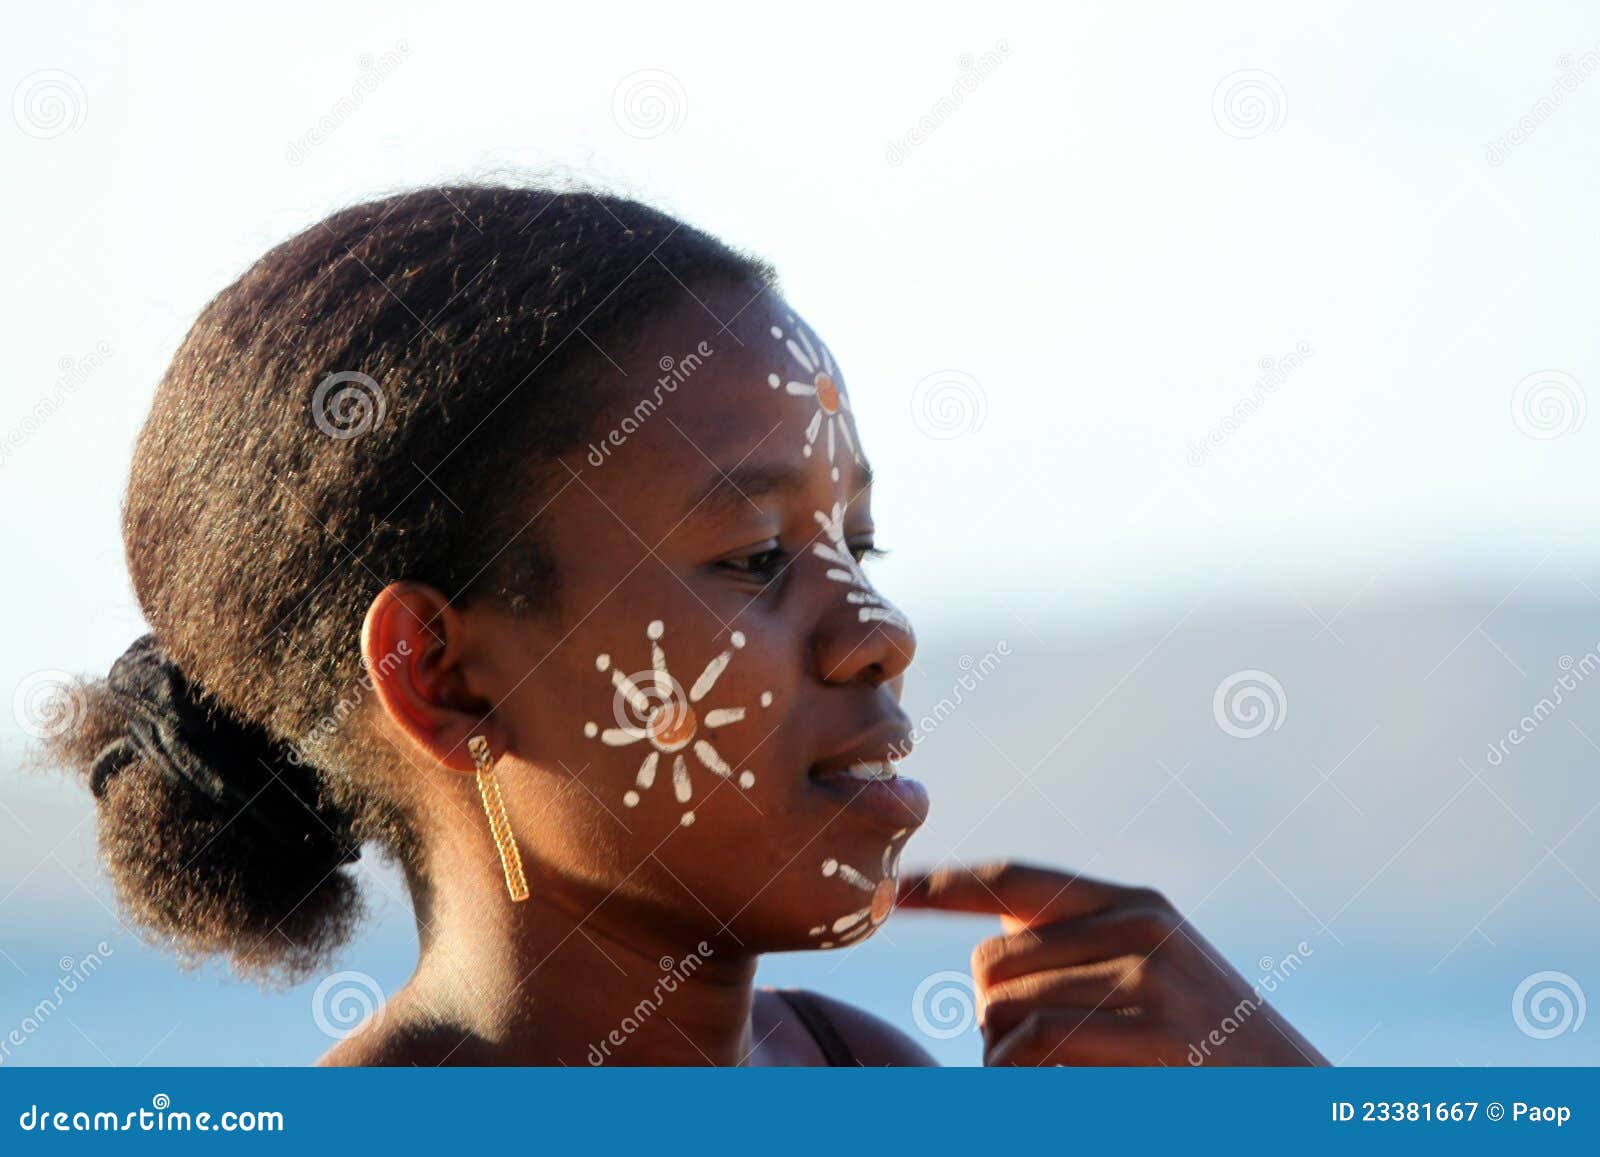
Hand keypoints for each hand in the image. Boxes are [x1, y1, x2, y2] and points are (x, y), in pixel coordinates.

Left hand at [896, 861, 1327, 1065]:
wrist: (1299, 1102)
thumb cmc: (1207, 1054)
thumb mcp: (1153, 978)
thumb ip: (1079, 952)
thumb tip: (990, 945)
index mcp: (1133, 903)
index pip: (1013, 880)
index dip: (944, 885)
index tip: (890, 892)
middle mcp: (1139, 925)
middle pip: (992, 965)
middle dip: (992, 1021)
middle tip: (1032, 1063)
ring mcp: (1149, 977)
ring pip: (1006, 1014)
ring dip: (1006, 1063)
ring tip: (1058, 1083)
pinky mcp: (1153, 1032)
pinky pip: (1038, 1052)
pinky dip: (1025, 1083)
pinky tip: (1071, 1091)